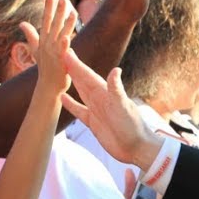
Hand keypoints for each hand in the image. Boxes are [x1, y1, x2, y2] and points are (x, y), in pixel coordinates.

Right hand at [19, 0, 77, 93]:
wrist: (47, 86)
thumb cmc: (44, 68)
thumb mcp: (35, 49)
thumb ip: (30, 35)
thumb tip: (22, 23)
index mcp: (43, 40)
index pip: (46, 20)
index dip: (48, 8)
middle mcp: (48, 45)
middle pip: (53, 24)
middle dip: (57, 11)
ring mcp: (54, 53)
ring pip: (61, 35)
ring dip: (66, 24)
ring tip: (72, 12)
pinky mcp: (60, 62)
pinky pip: (63, 52)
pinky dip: (64, 45)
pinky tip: (68, 37)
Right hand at [60, 47, 160, 168]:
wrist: (136, 148)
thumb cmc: (132, 127)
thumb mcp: (123, 106)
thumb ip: (116, 89)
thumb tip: (115, 70)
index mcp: (106, 92)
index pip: (87, 75)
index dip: (76, 64)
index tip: (66, 51)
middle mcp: (100, 99)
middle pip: (82, 80)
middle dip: (72, 68)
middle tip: (61, 53)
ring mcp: (96, 110)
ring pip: (80, 92)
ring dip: (72, 82)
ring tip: (61, 72)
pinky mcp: (93, 123)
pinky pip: (79, 111)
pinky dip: (71, 104)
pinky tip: (62, 98)